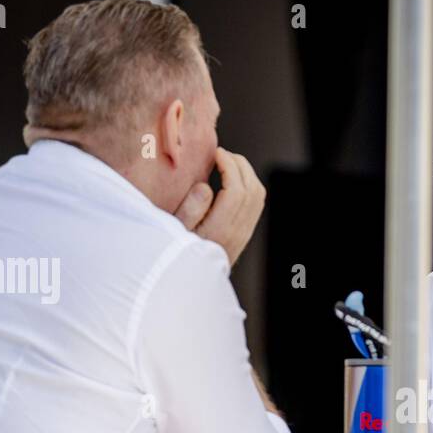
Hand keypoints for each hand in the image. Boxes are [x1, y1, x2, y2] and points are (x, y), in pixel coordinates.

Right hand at [173, 148, 265, 267]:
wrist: (191, 278)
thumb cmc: (175, 251)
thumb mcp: (175, 231)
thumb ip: (190, 209)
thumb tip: (206, 186)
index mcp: (219, 228)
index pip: (236, 190)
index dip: (229, 166)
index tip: (216, 153)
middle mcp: (237, 230)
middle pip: (252, 189)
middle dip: (239, 164)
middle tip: (222, 154)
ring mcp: (244, 232)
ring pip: (258, 194)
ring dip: (246, 172)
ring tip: (227, 162)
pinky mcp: (245, 232)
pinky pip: (257, 202)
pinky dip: (250, 183)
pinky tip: (233, 178)